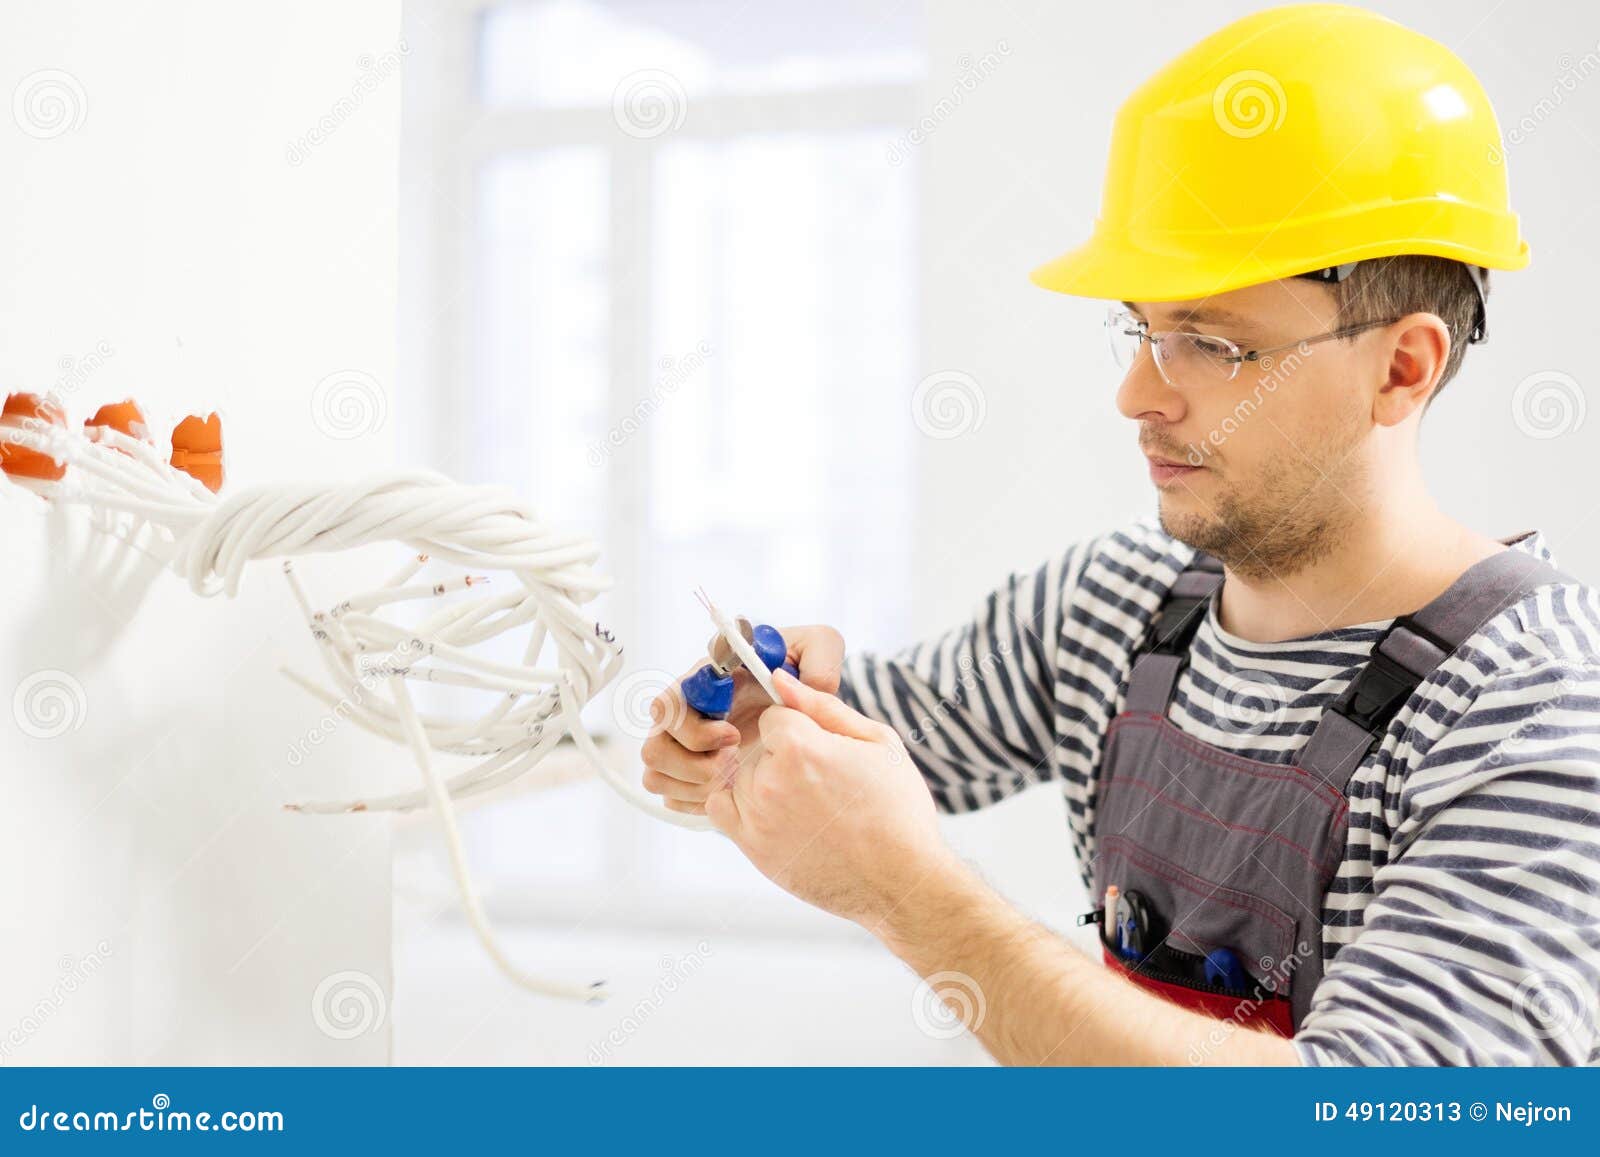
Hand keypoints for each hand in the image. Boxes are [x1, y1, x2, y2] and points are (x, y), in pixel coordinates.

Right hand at [640, 624, 844, 817]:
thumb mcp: (819, 648)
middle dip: (693, 761)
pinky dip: (694, 801)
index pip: (668, 703)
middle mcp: (689, 714)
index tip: (733, 734)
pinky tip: (728, 793)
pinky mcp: (692, 776)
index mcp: (707, 683)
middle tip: (734, 760)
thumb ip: (816, 655)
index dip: (694, 725)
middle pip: (655, 744)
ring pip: (655, 772)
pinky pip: (670, 795)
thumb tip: (784, 682)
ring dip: (692, 783)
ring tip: (730, 779)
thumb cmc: (803, 673)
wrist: (805, 711)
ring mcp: (686, 747)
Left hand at [705, 668, 954, 928]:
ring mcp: (757, 818)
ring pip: (742, 777)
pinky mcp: (752, 848)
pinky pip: (722, 809)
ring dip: (766, 783)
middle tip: (825, 785)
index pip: (775, 716)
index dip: (800, 728)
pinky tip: (776, 813)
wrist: (901, 880)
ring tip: (811, 806)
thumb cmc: (898, 810)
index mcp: (801, 747)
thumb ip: (821, 705)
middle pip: (758, 748)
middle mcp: (770, 781)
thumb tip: (779, 678)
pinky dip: (742, 805)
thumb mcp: (876, 741)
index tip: (822, 749)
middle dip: (784, 757)